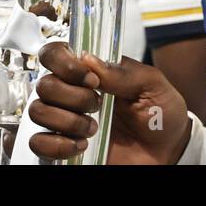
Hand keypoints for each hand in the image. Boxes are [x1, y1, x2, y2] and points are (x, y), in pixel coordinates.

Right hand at [27, 42, 191, 164]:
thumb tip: (89, 60)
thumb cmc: (161, 114)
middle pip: (44, 84)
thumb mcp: (154, 85)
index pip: (54, 53)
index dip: (63, 62)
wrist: (167, 152)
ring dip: (66, 121)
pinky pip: (37, 143)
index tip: (90, 79)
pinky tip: (80, 146)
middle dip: (72, 96)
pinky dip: (56, 145)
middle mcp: (71, 92)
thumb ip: (124, 71)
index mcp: (89, 71)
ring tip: (94, 129)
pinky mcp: (62, 146)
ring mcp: (64, 120)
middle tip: (98, 105)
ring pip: (38, 112)